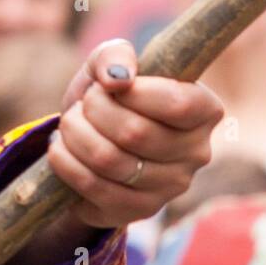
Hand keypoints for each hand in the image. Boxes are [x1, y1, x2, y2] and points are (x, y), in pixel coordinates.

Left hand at [49, 38, 222, 228]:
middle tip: (82, 105)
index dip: (132, 92)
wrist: (87, 138)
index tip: (108, 85)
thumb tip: (117, 77)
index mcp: (204, 111)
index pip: (176, 103)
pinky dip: (64, 161)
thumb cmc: (107, 96)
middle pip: (135, 132)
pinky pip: (92, 186)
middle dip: (92, 111)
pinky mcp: (139, 209)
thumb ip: (115, 54)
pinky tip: (61, 149)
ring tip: (69, 125)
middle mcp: (197, 152)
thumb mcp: (108, 64)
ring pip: (109, 160)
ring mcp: (171, 187)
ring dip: (74, 134)